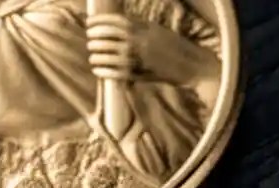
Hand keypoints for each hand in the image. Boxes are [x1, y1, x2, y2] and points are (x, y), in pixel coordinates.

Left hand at [87, 13, 220, 86]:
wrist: (189, 65)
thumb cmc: (171, 45)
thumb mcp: (154, 29)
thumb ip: (136, 25)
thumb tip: (113, 22)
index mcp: (141, 28)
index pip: (112, 21)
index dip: (97, 21)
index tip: (89, 23)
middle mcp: (136, 42)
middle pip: (103, 38)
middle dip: (93, 38)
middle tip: (90, 40)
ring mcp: (134, 59)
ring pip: (102, 56)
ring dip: (95, 56)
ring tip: (94, 56)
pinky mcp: (134, 75)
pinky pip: (109, 73)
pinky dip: (100, 70)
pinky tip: (98, 69)